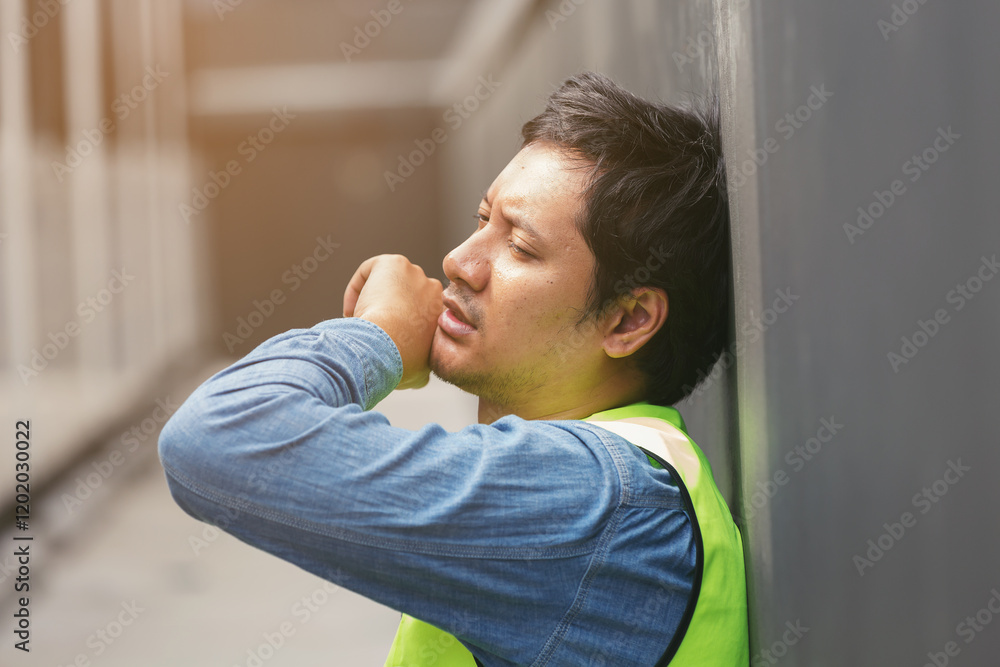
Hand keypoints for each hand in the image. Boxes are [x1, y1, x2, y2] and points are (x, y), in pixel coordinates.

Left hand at [343, 254, 442, 389]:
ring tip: (360, 322)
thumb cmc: (403, 361)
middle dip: (389, 310)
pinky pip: (371, 270)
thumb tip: (420, 377)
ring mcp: (415, 274)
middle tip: (372, 329)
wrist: (390, 345)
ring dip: (372, 299)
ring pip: (388, 282)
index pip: (421, 313)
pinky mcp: (394, 263)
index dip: (401, 325)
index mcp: (443, 313)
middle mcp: (434, 290)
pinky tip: (351, 311)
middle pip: (405, 295)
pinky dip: (357, 288)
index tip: (387, 340)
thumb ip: (423, 368)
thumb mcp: (422, 372)